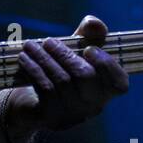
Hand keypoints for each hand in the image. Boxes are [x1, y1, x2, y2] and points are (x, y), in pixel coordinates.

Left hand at [11, 15, 128, 133]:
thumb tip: (94, 23)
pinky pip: (45, 90)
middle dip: (65, 55)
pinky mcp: (52, 118)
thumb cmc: (59, 71)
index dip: (107, 66)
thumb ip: (88, 35)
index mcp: (105, 90)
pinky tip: (24, 59)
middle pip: (86, 77)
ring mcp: (73, 115)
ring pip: (62, 81)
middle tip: (48, 41)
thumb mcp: (75, 50)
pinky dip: (34, 70)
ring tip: (30, 45)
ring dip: (44, 59)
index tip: (88, 49)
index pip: (119, 84)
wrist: (28, 102)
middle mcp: (93, 106)